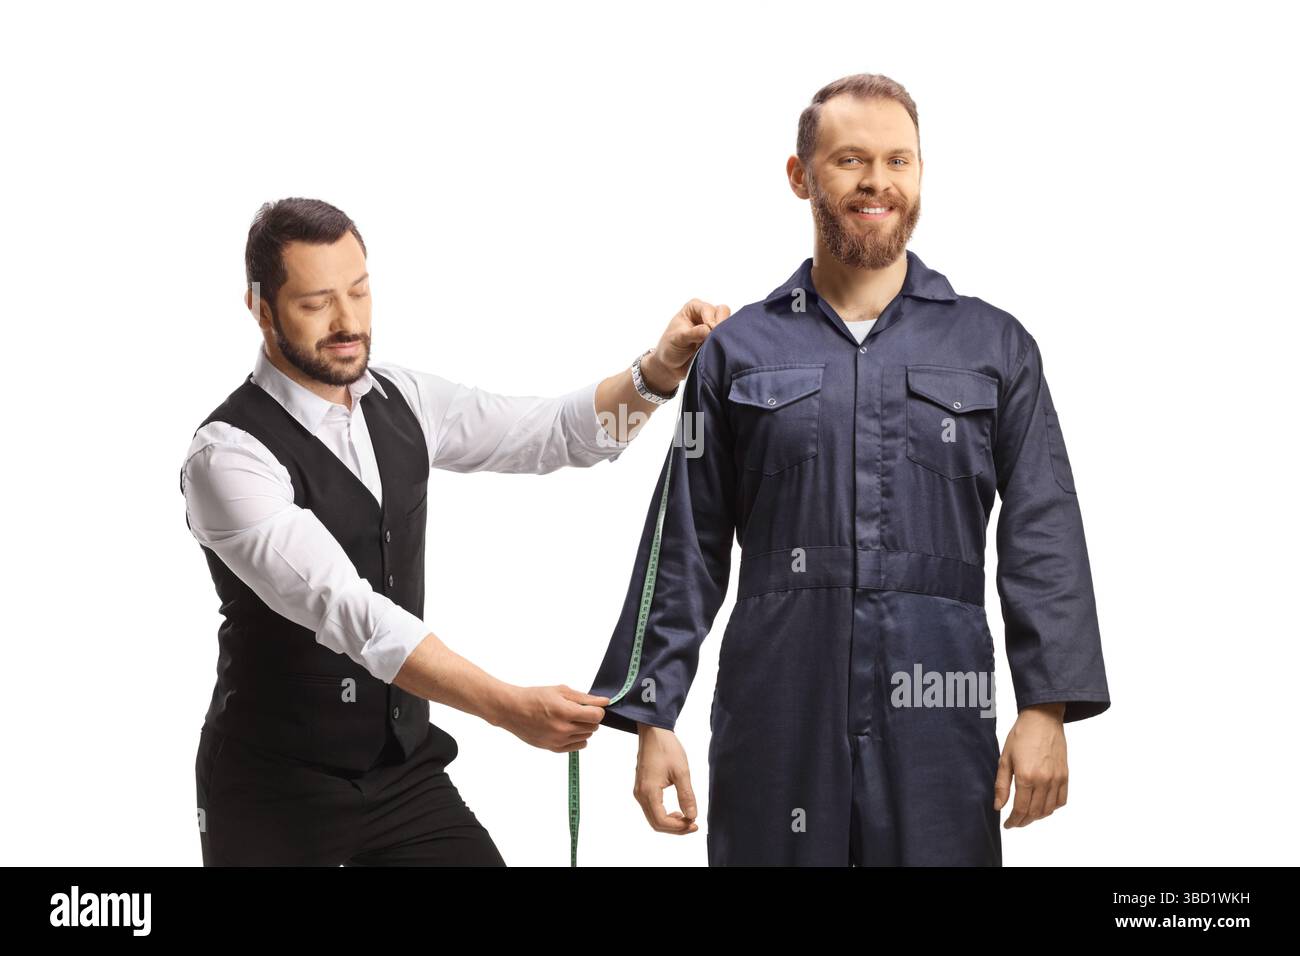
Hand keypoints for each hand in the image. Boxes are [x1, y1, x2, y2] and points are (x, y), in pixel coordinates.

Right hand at [494, 685, 608, 752]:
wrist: (512, 710)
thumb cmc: (534, 697)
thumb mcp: (560, 691)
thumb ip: (585, 698)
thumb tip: (605, 701)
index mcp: (565, 712)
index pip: (597, 716)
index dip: (597, 710)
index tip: (592, 707)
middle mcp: (562, 729)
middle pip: (593, 727)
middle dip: (590, 718)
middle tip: (577, 710)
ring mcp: (558, 740)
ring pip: (586, 736)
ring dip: (583, 727)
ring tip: (569, 718)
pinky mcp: (553, 748)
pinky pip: (577, 746)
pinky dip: (577, 738)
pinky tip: (567, 728)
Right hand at [632, 724, 697, 833]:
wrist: (653, 731)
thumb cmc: (666, 748)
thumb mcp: (681, 772)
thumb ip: (686, 796)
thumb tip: (692, 816)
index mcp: (649, 791)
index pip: (661, 821)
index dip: (679, 827)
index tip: (695, 823)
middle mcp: (640, 795)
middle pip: (656, 823)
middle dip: (675, 828)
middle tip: (693, 825)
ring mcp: (639, 792)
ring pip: (653, 818)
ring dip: (670, 823)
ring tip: (687, 819)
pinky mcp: (642, 788)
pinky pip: (651, 809)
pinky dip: (664, 815)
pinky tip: (677, 811)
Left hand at [641, 299, 731, 393]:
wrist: (671, 366)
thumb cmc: (670, 348)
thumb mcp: (678, 339)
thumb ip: (693, 333)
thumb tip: (708, 329)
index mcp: (693, 308)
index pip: (708, 309)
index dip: (710, 320)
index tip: (709, 332)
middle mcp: (705, 313)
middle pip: (722, 311)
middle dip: (721, 324)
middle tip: (715, 338)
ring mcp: (714, 325)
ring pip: (729, 323)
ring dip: (724, 333)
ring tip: (715, 344)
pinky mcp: (719, 337)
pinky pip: (728, 336)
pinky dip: (726, 341)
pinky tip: (720, 349)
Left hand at [993, 703, 1068, 827]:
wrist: (1042, 719)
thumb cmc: (1020, 735)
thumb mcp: (1004, 759)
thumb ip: (1001, 785)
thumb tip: (998, 807)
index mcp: (1026, 776)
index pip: (1021, 809)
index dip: (1014, 821)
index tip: (1008, 825)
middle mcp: (1044, 780)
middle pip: (1035, 812)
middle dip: (1024, 821)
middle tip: (1015, 822)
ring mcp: (1057, 779)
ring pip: (1049, 810)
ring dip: (1037, 817)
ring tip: (1027, 815)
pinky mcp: (1065, 776)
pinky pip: (1061, 800)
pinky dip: (1052, 808)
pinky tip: (1043, 806)